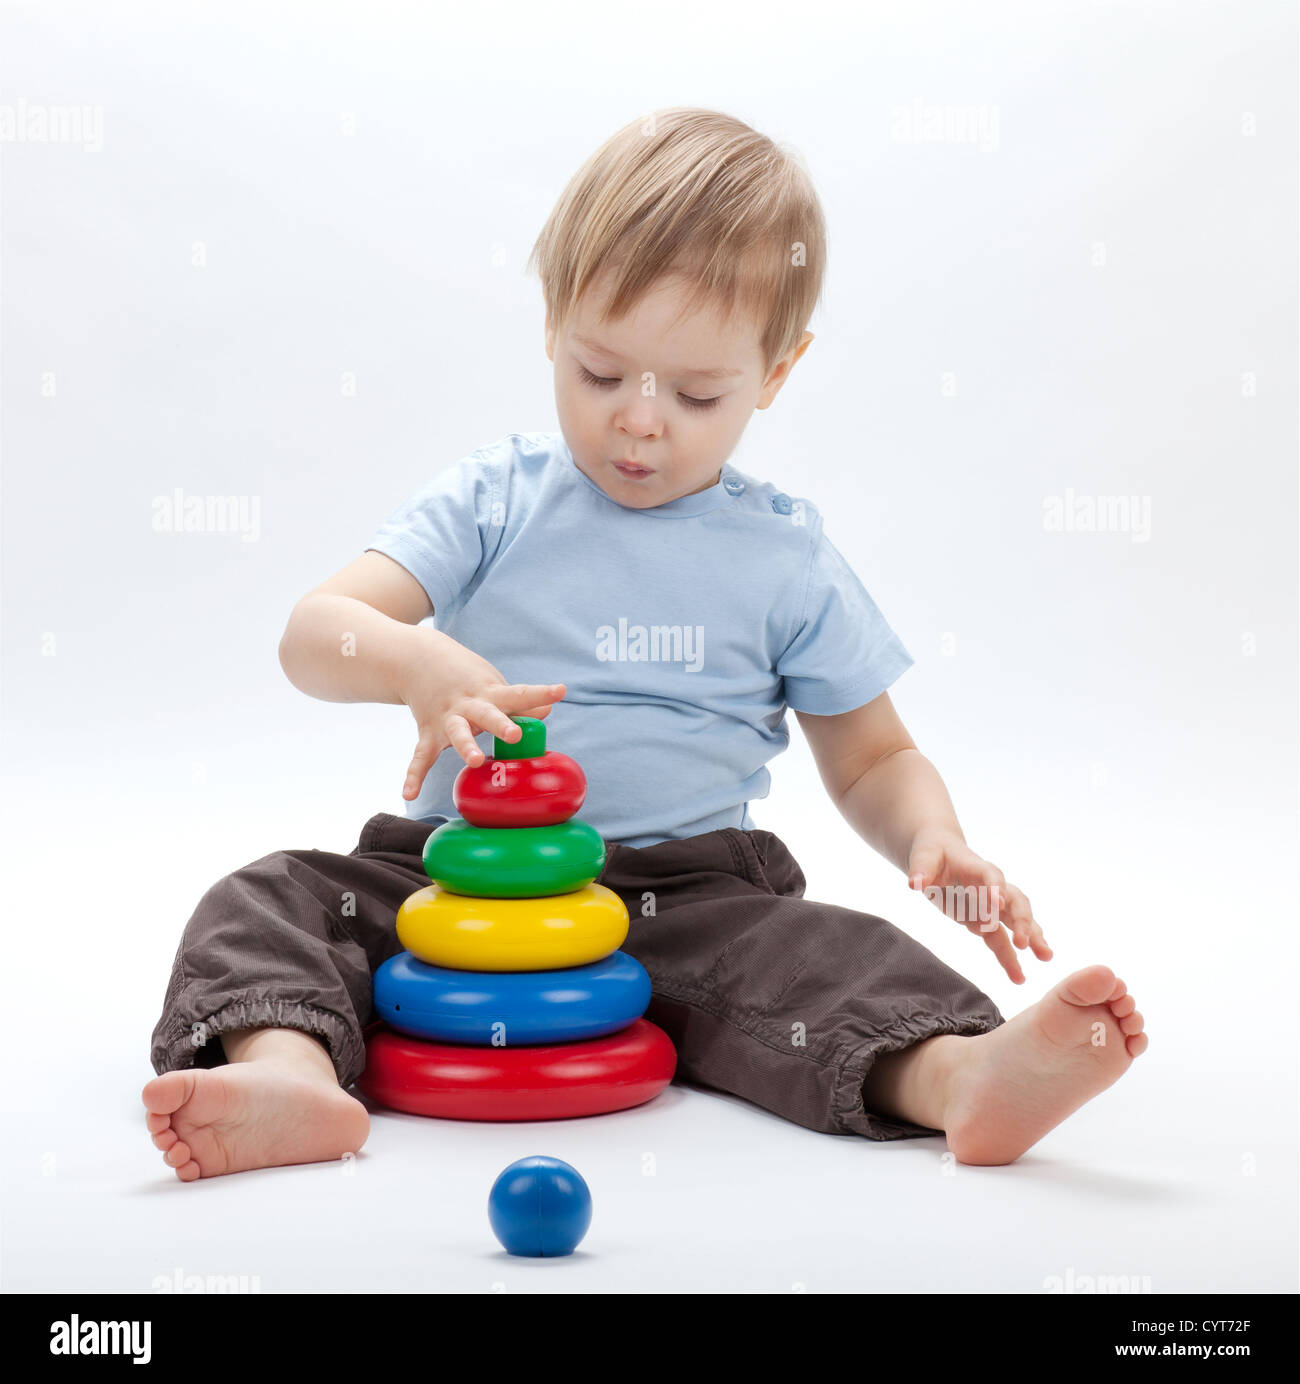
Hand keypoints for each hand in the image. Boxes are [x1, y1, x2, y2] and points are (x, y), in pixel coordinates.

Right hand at [396, 631, 566, 799]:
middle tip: (515, 735)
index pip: (519, 693)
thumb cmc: (465, 676)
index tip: (560, 690)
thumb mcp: (492, 684)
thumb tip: (546, 711)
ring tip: (476, 761)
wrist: (417, 659)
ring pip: (457, 733)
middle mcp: (469, 706)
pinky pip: (421, 756)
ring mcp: (447, 719)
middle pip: (487, 714)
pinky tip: (409, 794)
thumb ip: (517, 702)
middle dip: (501, 725)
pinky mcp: (428, 732)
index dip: (540, 693)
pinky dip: (414, 775)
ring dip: (466, 746)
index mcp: (489, 693)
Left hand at [906, 829, 1051, 983]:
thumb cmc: (933, 852)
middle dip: (1022, 920)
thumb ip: (921, 869)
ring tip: (1045, 958)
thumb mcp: (923, 855)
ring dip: (1031, 938)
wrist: (941, 852)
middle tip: (1023, 942)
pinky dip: (1010, 957)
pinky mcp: (987, 920)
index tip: (998, 905)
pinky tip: (1019, 978)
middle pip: (1015, 900)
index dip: (995, 889)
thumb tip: (914, 883)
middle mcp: (992, 886)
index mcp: (977, 867)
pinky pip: (1002, 940)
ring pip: (1017, 921)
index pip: (991, 876)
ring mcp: (993, 905)